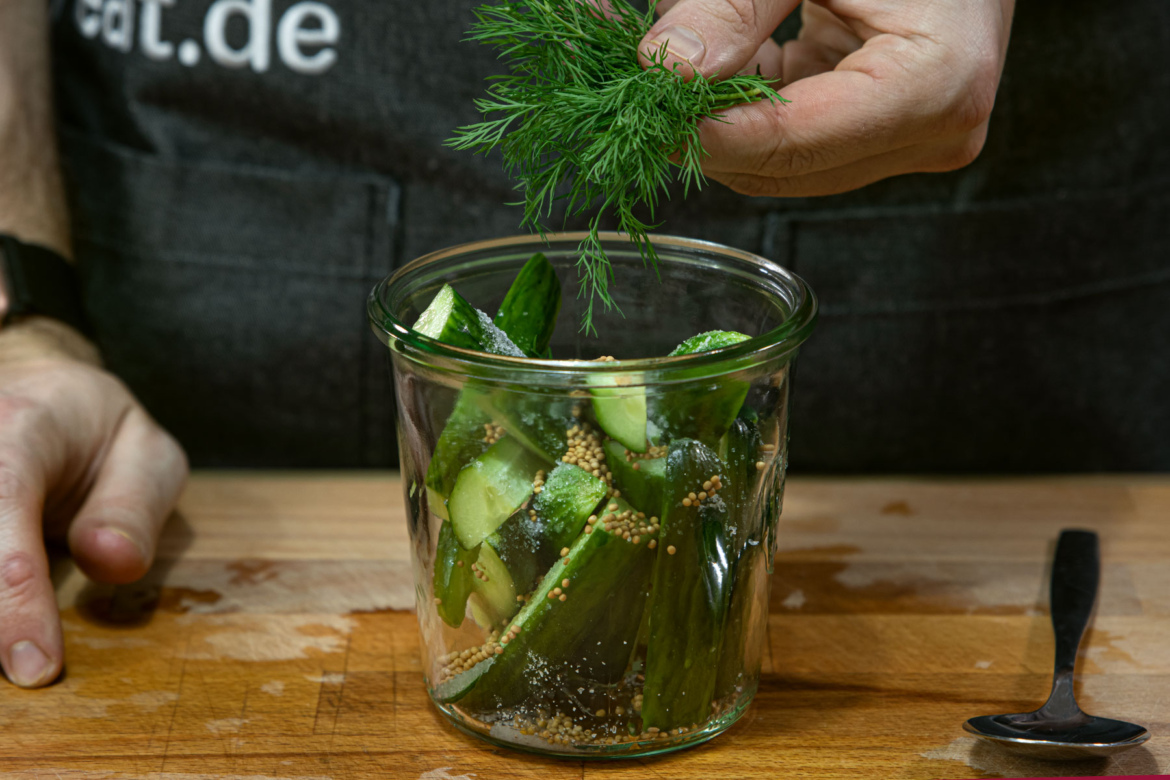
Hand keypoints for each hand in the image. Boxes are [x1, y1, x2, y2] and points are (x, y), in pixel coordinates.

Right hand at [0, 318, 186, 686]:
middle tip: (30, 673)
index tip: (37, 666)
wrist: (40, 393)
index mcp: (23, 424)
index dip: (14, 595)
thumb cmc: (100, 432)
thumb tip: (111, 562)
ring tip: (24, 651)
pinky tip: (13, 629)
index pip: (5, 503)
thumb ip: (134, 506)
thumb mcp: (146, 455)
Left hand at [639, 0, 1014, 195]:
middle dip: (711, 130)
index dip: (709, 133)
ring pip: (783, 164)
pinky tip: (729, 64)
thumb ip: (737, 5)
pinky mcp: (888, 132)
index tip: (645, 109)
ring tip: (687, 66)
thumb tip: (669, 66)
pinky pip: (797, 141)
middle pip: (785, 167)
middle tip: (647, 85)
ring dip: (727, 122)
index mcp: (936, 85)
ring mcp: (914, 139)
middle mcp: (934, 132)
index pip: (794, 143)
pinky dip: (751, 109)